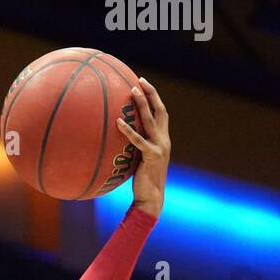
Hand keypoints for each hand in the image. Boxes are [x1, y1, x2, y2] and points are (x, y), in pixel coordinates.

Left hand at [117, 77, 169, 219]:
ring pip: (151, 120)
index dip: (154, 98)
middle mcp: (164, 140)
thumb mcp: (139, 162)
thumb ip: (133, 149)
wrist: (151, 199)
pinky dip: (128, 130)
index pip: (161, 114)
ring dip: (142, 104)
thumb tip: (115, 141)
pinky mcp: (152, 156)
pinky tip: (118, 122)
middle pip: (160, 111)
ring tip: (132, 91)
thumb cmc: (142, 183)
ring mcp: (160, 147)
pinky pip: (138, 140)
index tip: (143, 84)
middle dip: (151, 94)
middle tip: (139, 80)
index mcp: (162, 140)